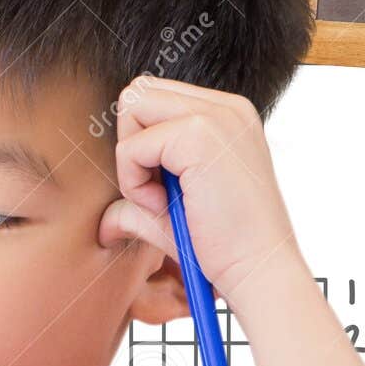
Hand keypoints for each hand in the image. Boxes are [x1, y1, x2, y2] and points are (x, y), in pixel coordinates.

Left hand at [96, 76, 304, 305]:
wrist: (260, 271)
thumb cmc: (226, 249)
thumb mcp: (178, 215)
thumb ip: (140, 203)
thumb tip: (104, 223)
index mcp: (228, 115)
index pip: (157, 98)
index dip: (146, 143)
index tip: (169, 187)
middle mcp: (226, 107)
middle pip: (139, 94)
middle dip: (132, 143)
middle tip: (159, 189)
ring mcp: (215, 116)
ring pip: (131, 107)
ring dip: (132, 159)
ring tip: (163, 198)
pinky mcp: (199, 135)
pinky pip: (131, 147)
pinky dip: (134, 183)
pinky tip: (166, 206)